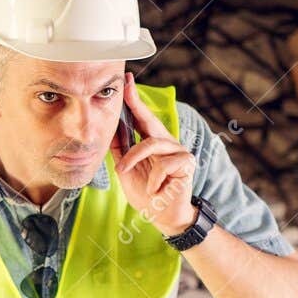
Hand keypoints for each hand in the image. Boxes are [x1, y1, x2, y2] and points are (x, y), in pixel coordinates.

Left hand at [112, 71, 197, 236]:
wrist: (162, 215)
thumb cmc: (146, 192)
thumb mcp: (126, 169)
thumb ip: (120, 150)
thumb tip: (109, 127)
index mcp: (153, 142)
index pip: (142, 118)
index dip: (134, 100)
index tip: (126, 81)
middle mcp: (167, 142)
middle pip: (150, 120)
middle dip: (136, 103)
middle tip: (126, 87)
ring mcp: (179, 150)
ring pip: (151, 144)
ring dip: (133, 159)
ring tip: (125, 172)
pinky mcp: (187, 162)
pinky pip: (163, 163)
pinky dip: (153, 179)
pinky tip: (154, 189)